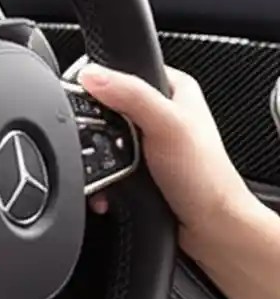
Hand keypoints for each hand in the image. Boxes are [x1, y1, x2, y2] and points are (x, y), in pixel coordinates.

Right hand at [80, 64, 254, 234]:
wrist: (209, 228)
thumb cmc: (205, 179)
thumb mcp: (167, 125)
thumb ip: (130, 95)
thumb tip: (92, 75)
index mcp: (173, 89)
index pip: (123, 70)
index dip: (100, 83)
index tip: (88, 100)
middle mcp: (159, 113)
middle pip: (105, 108)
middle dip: (96, 131)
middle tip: (105, 143)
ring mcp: (146, 143)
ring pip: (101, 140)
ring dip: (96, 159)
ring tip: (110, 172)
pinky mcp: (135, 169)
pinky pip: (102, 166)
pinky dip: (99, 179)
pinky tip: (107, 187)